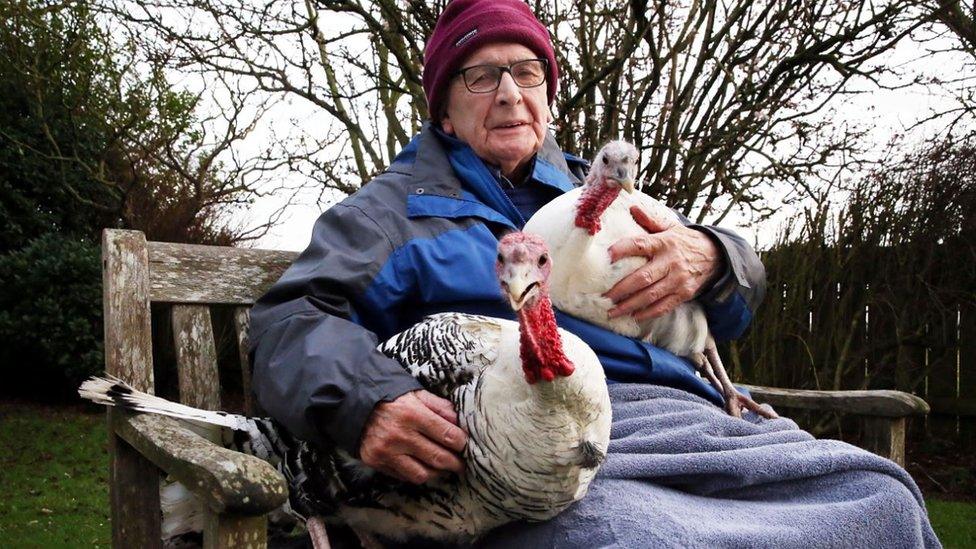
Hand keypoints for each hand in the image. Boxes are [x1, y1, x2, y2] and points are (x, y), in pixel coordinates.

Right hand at [359, 390, 466, 483]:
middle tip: (461, 465)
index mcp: (413, 414)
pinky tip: (422, 466)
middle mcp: (400, 435)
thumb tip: (461, 423)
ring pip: (422, 474)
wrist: (354, 404)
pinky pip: (404, 476)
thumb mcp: (417, 394)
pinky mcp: (376, 462)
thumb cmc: (391, 398)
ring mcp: (387, 451)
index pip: (448, 436)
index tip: (466, 445)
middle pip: (438, 458)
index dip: (462, 443)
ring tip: (442, 467)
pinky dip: (416, 473)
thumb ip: (440, 407)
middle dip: (455, 463)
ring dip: (436, 473)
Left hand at [604, 205, 721, 320]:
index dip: (623, 249)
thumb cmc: (685, 241)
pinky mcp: (684, 293)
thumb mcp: (670, 227)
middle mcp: (670, 262)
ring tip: (612, 311)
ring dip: (630, 305)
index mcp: (664, 243)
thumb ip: (650, 220)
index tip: (607, 256)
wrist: (716, 255)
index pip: (640, 245)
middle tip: (604, 296)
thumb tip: (632, 207)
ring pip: (651, 295)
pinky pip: (664, 306)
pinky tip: (634, 316)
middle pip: (643, 277)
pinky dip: (648, 313)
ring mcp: (678, 280)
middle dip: (621, 289)